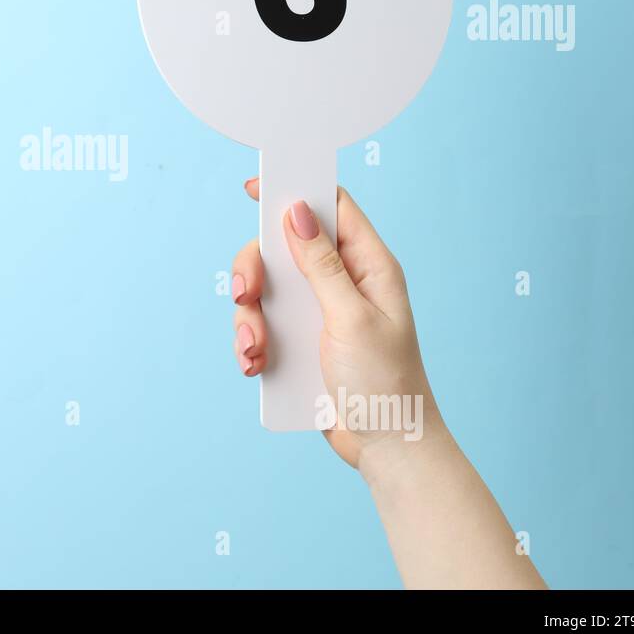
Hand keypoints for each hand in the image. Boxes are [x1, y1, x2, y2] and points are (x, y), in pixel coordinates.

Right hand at [230, 181, 446, 472]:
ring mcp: (320, 312)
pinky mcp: (302, 341)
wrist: (387, 446)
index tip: (256, 188)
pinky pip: (265, 325)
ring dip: (250, 317)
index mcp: (369, 266)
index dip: (295, 191)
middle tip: (246, 294)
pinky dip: (253, 341)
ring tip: (254, 349)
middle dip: (256, 270)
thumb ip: (323, 265)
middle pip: (283, 248)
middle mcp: (342, 282)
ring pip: (267, 290)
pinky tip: (256, 364)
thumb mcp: (351, 318)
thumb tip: (299, 211)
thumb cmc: (386, 383)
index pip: (331, 209)